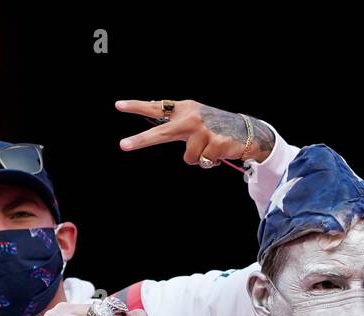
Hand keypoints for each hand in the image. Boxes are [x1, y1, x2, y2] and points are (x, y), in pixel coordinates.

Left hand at [117, 99, 275, 166]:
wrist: (246, 131)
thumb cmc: (215, 126)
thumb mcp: (195, 118)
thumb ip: (176, 121)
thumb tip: (154, 120)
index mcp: (183, 109)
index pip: (156, 108)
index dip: (136, 107)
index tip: (118, 105)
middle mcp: (191, 118)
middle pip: (161, 133)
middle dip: (141, 140)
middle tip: (123, 145)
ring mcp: (203, 130)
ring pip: (188, 158)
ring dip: (198, 159)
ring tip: (209, 149)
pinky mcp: (215, 143)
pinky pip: (203, 162)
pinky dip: (211, 162)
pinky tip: (219, 152)